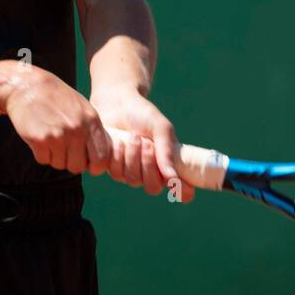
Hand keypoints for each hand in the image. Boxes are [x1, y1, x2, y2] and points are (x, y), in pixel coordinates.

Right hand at [0, 65, 110, 174]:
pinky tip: (39, 136)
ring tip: (50, 138)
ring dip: (54, 157)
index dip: (93, 165)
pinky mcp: (40, 139)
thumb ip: (92, 131)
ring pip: (59, 165)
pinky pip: (44, 160)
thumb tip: (98, 158)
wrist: (28, 86)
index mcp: (91, 121)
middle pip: (78, 166)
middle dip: (69, 162)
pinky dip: (41, 153)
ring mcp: (59, 135)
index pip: (101, 158)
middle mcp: (77, 129)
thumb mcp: (82, 108)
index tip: (84, 160)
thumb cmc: (56, 97)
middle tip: (63, 150)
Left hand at [89, 88, 193, 202]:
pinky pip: (116, 173)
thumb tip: (173, 179)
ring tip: (133, 136)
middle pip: (152, 187)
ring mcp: (129, 171)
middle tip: (147, 143)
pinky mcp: (111, 167)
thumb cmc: (143, 114)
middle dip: (149, 165)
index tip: (181, 187)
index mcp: (167, 163)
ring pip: (133, 180)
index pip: (179, 188)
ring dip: (133, 156)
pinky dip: (118, 156)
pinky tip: (119, 141)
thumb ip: (167, 152)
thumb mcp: (160, 128)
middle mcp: (149, 172)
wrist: (116, 102)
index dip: (183, 191)